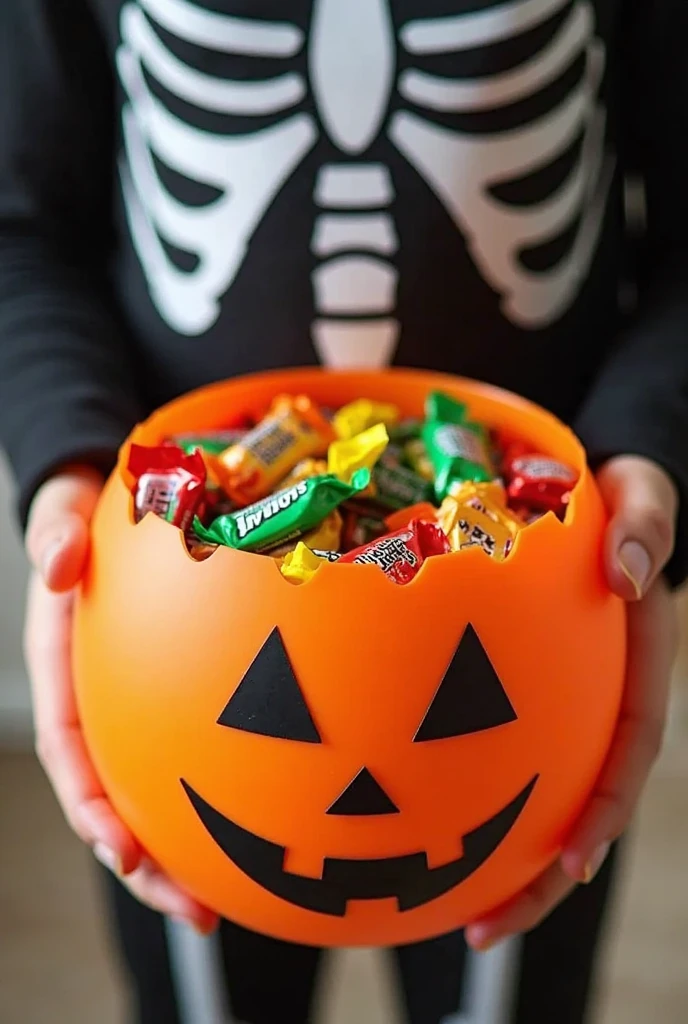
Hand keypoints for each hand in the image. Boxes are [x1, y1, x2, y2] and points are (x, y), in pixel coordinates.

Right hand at [24, 468, 217, 933]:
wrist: (120, 502)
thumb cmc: (89, 514)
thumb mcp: (64, 512)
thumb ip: (54, 533)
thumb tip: (61, 562)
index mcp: (66, 670)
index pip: (70, 752)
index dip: (90, 807)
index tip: (123, 850)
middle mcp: (102, 701)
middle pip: (117, 798)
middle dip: (150, 864)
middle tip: (196, 912)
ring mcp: (142, 703)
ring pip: (163, 789)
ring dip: (191, 851)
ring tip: (232, 905)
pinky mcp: (186, 694)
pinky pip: (205, 746)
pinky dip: (233, 787)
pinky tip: (280, 819)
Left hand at [465, 456, 678, 949]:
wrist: (584, 493)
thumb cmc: (616, 499)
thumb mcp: (641, 497)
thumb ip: (645, 526)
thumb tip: (625, 571)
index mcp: (632, 667)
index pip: (628, 750)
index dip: (604, 810)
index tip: (571, 863)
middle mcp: (593, 697)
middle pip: (573, 801)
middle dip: (536, 876)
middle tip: (484, 929)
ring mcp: (552, 699)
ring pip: (526, 787)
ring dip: (490, 855)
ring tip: (431, 909)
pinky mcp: (509, 688)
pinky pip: (478, 738)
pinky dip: (448, 777)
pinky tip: (396, 807)